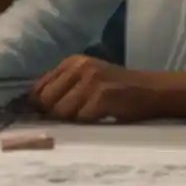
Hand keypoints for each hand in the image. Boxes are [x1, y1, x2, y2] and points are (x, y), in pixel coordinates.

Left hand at [31, 55, 156, 122]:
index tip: (46, 115)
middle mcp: (80, 67)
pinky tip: (99, 118)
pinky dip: (87, 124)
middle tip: (71, 119)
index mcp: (73, 62)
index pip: (39, 87)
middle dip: (54, 114)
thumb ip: (63, 86)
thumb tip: (33, 105)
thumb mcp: (87, 78)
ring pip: (62, 111)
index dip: (39, 105)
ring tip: (88, 117)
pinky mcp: (102, 97)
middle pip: (46, 100)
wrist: (152, 90)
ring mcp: (91, 81)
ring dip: (72, 121)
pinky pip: (81, 118)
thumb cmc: (118, 89)